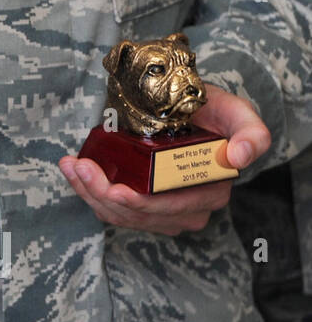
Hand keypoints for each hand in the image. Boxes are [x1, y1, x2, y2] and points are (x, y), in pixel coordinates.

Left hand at [59, 84, 270, 235]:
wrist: (188, 106)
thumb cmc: (212, 110)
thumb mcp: (238, 113)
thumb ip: (251, 133)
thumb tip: (238, 158)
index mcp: (211, 191)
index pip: (171, 209)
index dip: (140, 204)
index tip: (113, 188)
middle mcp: (189, 208)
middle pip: (139, 215)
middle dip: (103, 195)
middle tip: (78, 167)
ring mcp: (163, 210)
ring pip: (120, 215)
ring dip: (89, 193)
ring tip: (71, 166)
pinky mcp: (142, 205)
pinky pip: (111, 209)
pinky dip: (88, 192)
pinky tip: (75, 171)